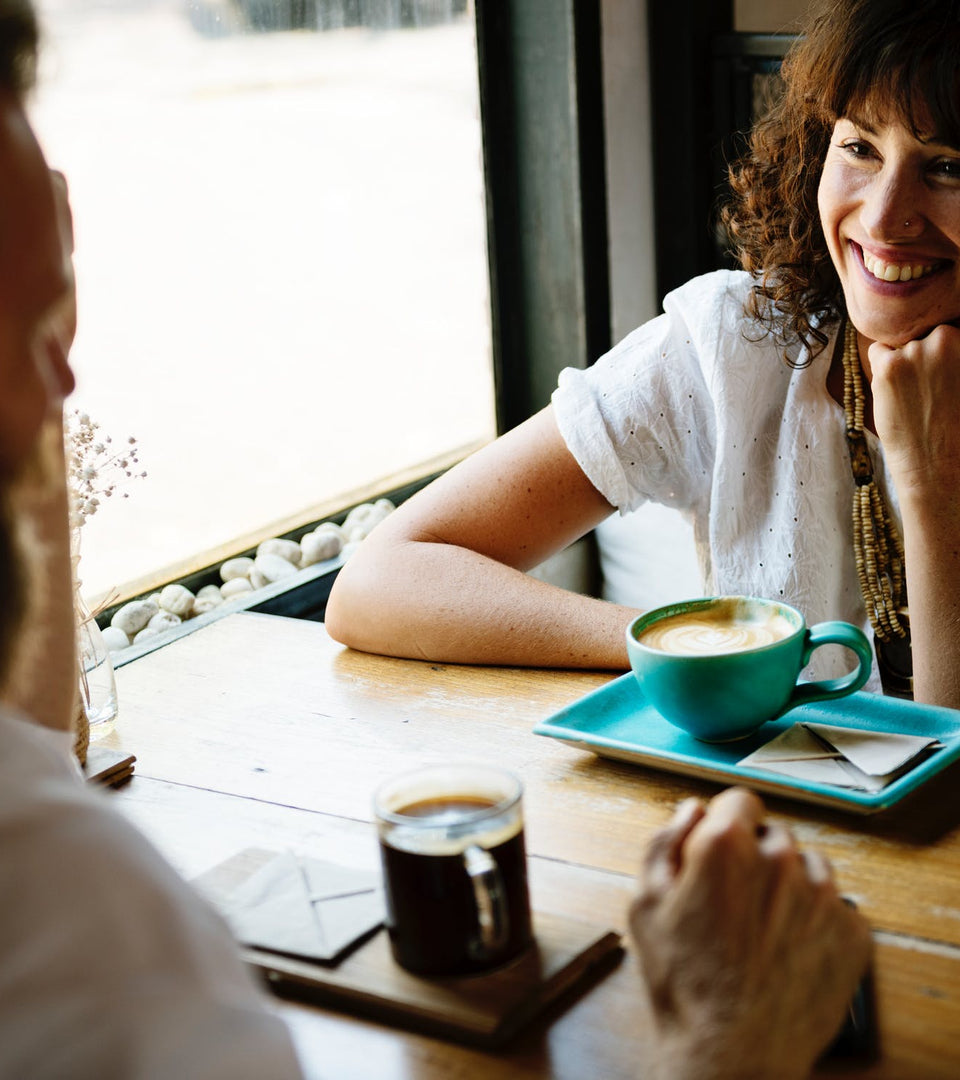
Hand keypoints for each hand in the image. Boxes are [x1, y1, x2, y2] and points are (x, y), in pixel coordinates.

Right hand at [629, 788, 871, 1079]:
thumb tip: (690, 809)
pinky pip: (837, 907)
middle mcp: (780, 859)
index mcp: (726, 845)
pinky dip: (817, 921)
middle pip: (773, 834)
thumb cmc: (684, 983)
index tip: (721, 848)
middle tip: (735, 901)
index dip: (726, 822)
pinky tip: (790, 949)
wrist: (733, 1054)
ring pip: (809, 867)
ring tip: (764, 929)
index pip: (739, 799)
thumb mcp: (645, 904)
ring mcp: (822, 895)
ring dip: (790, 885)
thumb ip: (665, 842)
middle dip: (755, 857)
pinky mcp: (852, 932)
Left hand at [869, 324, 959, 492]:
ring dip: (902, 362)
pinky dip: (881, 366)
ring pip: (901, 344)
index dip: (941, 353)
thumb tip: (942, 335)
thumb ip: (956, 356)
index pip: (948, 329)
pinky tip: (893, 391)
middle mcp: (948, 338)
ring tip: (914, 396)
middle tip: (926, 388)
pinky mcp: (890, 365)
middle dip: (923, 354)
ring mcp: (917, 350)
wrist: (941, 463)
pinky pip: (878, 351)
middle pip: (925, 335)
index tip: (941, 376)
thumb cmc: (957, 426)